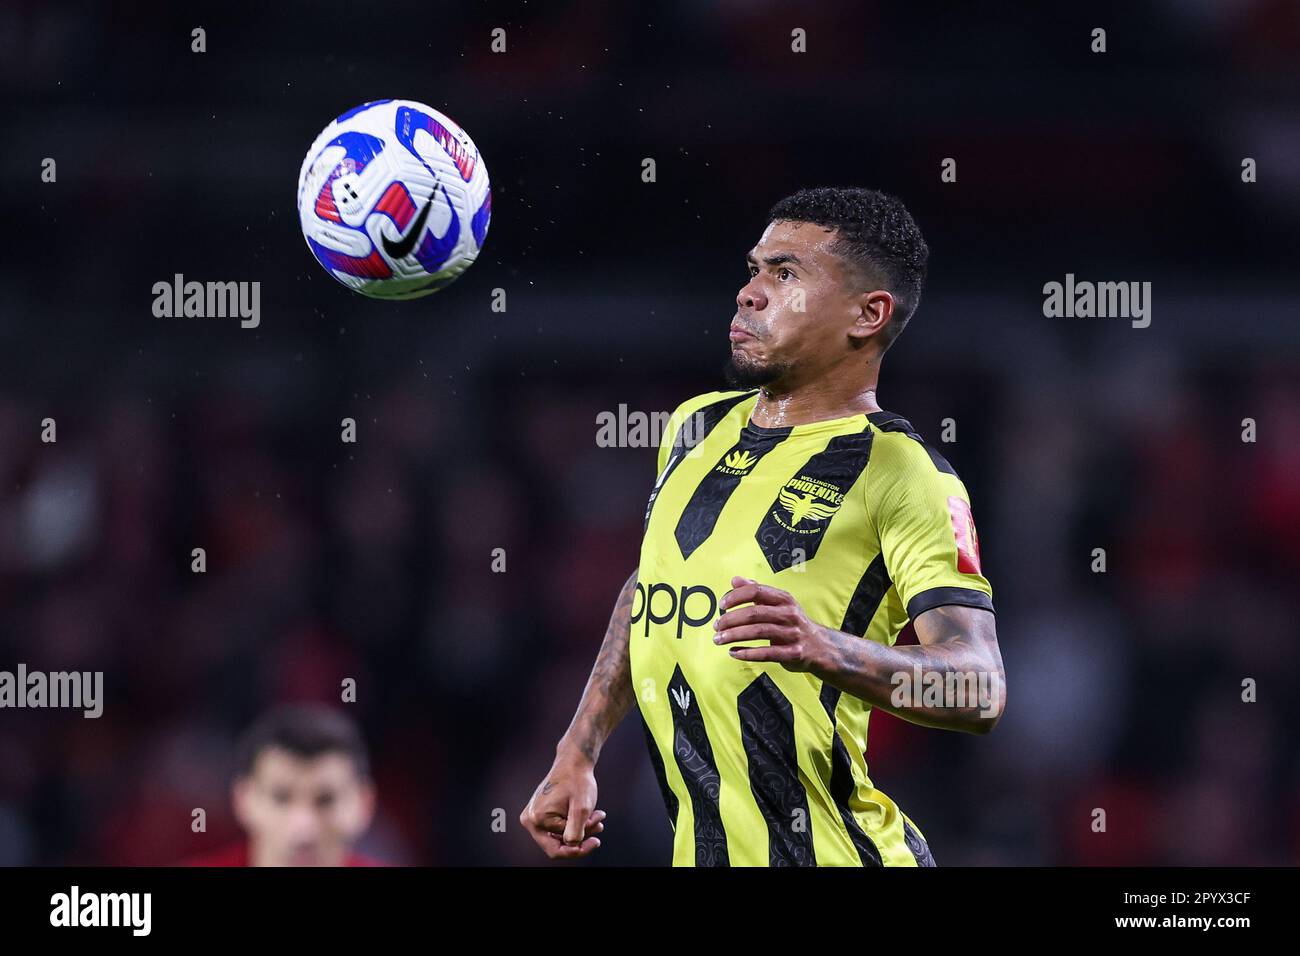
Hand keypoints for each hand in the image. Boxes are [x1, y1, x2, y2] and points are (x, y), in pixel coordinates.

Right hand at [520, 753, 605, 859]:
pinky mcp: (540, 812)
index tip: (596, 841)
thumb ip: (576, 831)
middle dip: (581, 837)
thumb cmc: (577, 780)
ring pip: (560, 835)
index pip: (557, 848)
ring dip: (581, 829)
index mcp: (536, 819)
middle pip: (558, 843)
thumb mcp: (581, 808)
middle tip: (599, 824)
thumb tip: (572, 846)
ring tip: (598, 817)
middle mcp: (530, 819)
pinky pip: (558, 827)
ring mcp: (534, 816)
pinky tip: (590, 816)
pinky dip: (575, 824)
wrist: (573, 761)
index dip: (579, 849)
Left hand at [713, 576, 830, 672]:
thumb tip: (734, 580)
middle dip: (730, 619)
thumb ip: (756, 591)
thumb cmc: (792, 623)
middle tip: (716, 626)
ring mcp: (793, 634)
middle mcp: (790, 614)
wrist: (820, 647)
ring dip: (734, 636)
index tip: (722, 605)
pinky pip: (766, 653)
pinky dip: (747, 653)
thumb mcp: (778, 604)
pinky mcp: (793, 653)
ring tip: (719, 640)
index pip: (757, 591)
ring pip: (758, 632)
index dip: (736, 596)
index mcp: (784, 599)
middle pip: (754, 613)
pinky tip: (733, 653)